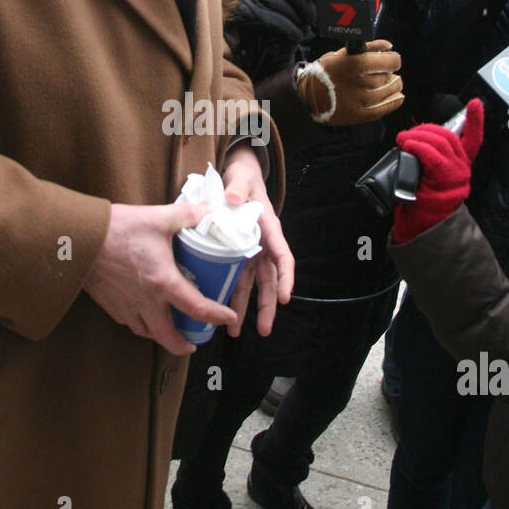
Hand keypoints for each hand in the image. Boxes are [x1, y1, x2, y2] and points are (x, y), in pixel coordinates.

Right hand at [83, 200, 242, 356]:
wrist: (78, 238)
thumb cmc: (117, 229)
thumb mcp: (158, 218)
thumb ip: (188, 214)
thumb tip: (211, 210)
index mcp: (163, 282)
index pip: (197, 308)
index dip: (216, 316)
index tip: (227, 318)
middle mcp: (145, 301)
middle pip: (167, 337)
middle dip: (181, 347)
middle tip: (191, 346)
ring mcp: (125, 306)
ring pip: (146, 332)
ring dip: (160, 335)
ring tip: (167, 329)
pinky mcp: (109, 304)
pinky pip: (128, 322)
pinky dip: (139, 323)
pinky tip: (142, 314)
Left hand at [221, 143, 292, 338]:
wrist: (238, 175)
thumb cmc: (244, 177)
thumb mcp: (241, 179)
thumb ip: (238, 187)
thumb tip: (234, 197)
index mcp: (268, 229)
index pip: (282, 257)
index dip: (286, 278)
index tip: (286, 297)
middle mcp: (262, 245)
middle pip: (269, 280)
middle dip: (267, 306)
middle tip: (264, 330)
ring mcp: (250, 251)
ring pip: (252, 285)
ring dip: (246, 309)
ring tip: (236, 332)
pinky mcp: (237, 254)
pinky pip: (236, 278)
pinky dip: (231, 295)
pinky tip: (221, 314)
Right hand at [232, 0, 316, 41]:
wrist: (272, 53)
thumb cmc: (290, 29)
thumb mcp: (302, 10)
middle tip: (313, 17)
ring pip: (275, 1)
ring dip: (295, 17)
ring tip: (305, 30)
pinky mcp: (244, 13)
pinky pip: (268, 17)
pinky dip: (287, 28)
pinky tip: (296, 35)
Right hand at [294, 40, 403, 124]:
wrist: (309, 96)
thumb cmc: (326, 73)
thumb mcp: (342, 54)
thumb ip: (367, 48)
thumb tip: (388, 46)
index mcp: (353, 64)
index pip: (388, 62)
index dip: (394, 59)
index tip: (393, 59)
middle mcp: (357, 83)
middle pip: (387, 77)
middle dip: (391, 73)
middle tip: (387, 72)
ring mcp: (358, 100)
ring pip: (388, 92)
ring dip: (394, 86)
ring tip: (391, 83)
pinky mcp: (358, 115)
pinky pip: (383, 109)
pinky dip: (394, 102)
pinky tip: (397, 96)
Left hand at [393, 99, 483, 243]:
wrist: (424, 223)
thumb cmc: (423, 197)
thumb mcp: (430, 174)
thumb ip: (432, 156)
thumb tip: (417, 137)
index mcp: (461, 163)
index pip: (474, 138)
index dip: (476, 120)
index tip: (475, 103)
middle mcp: (462, 167)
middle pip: (449, 136)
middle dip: (426, 129)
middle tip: (408, 134)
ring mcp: (455, 174)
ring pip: (440, 142)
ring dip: (418, 136)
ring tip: (403, 139)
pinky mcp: (444, 180)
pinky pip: (432, 156)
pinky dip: (418, 146)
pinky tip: (409, 145)